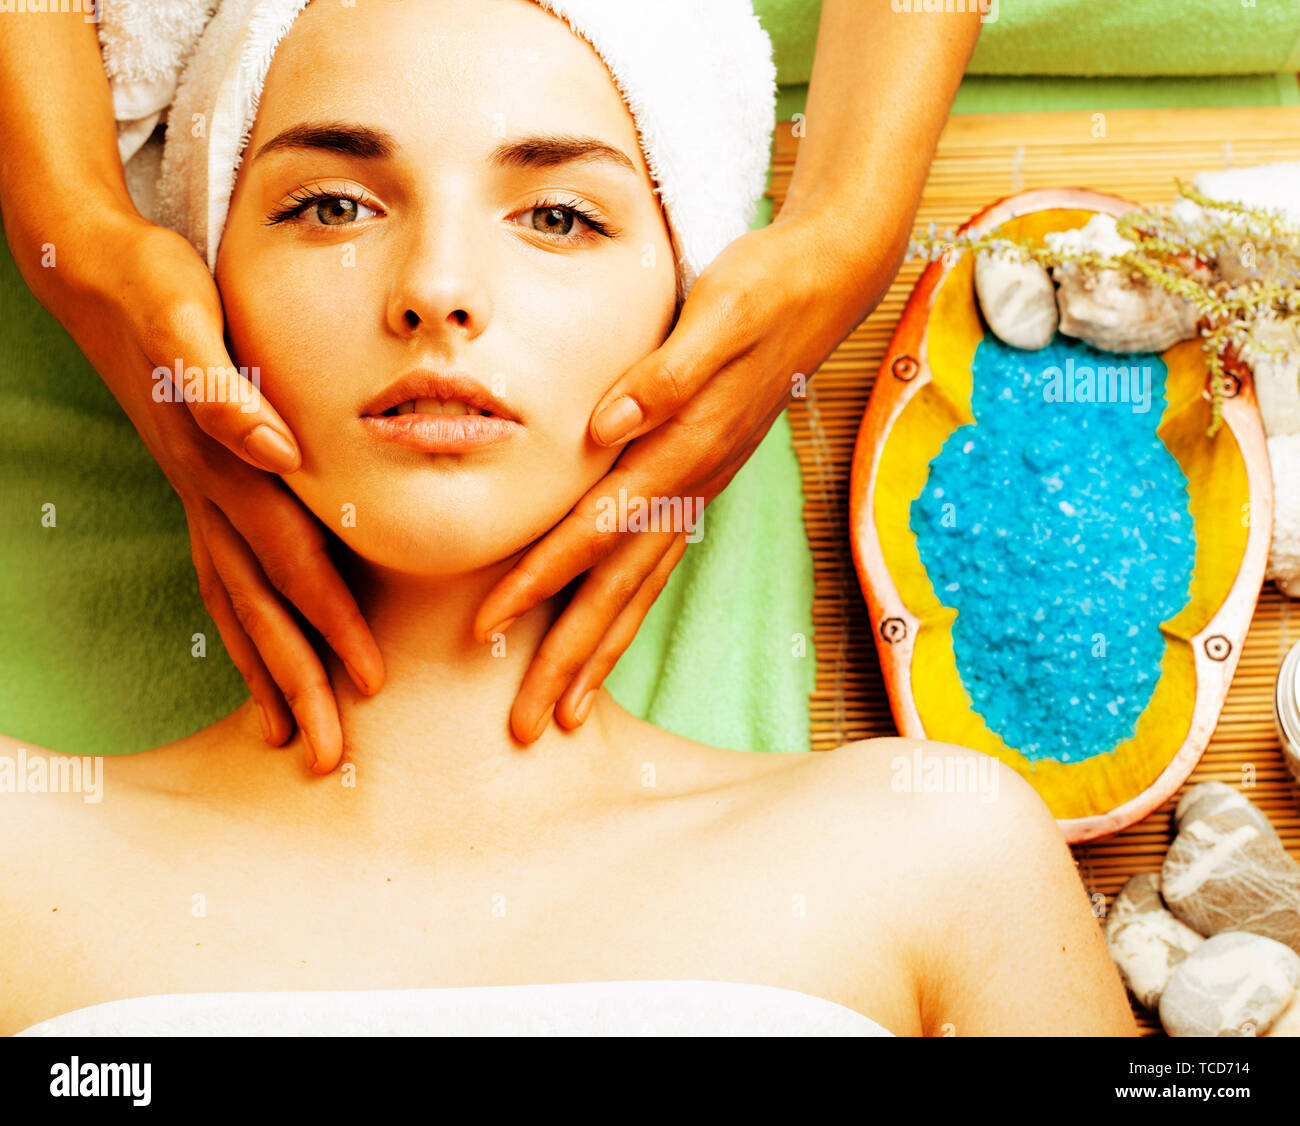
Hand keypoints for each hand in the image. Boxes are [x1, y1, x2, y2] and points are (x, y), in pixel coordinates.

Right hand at [21, 209, 382, 771]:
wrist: (89, 273)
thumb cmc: (151, 288)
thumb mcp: (185, 315)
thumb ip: (224, 386)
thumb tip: (277, 449)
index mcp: (223, 464)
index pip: (290, 561)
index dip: (330, 622)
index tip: (368, 683)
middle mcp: (208, 495)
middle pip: (262, 606)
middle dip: (299, 682)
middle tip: (327, 755)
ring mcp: (194, 499)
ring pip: (233, 604)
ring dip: (263, 672)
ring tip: (284, 734)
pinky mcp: (192, 491)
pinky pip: (215, 577)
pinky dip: (235, 628)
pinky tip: (251, 658)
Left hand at [473, 206, 886, 742]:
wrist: (827, 282)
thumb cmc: (767, 286)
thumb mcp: (722, 309)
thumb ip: (669, 370)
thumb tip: (608, 422)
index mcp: (684, 446)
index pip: (597, 528)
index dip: (540, 577)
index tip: (488, 626)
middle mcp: (692, 483)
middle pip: (619, 587)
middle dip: (569, 656)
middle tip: (524, 724)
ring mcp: (701, 489)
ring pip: (644, 589)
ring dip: (603, 653)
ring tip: (567, 710)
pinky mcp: (703, 482)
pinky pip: (661, 565)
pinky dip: (631, 612)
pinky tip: (611, 637)